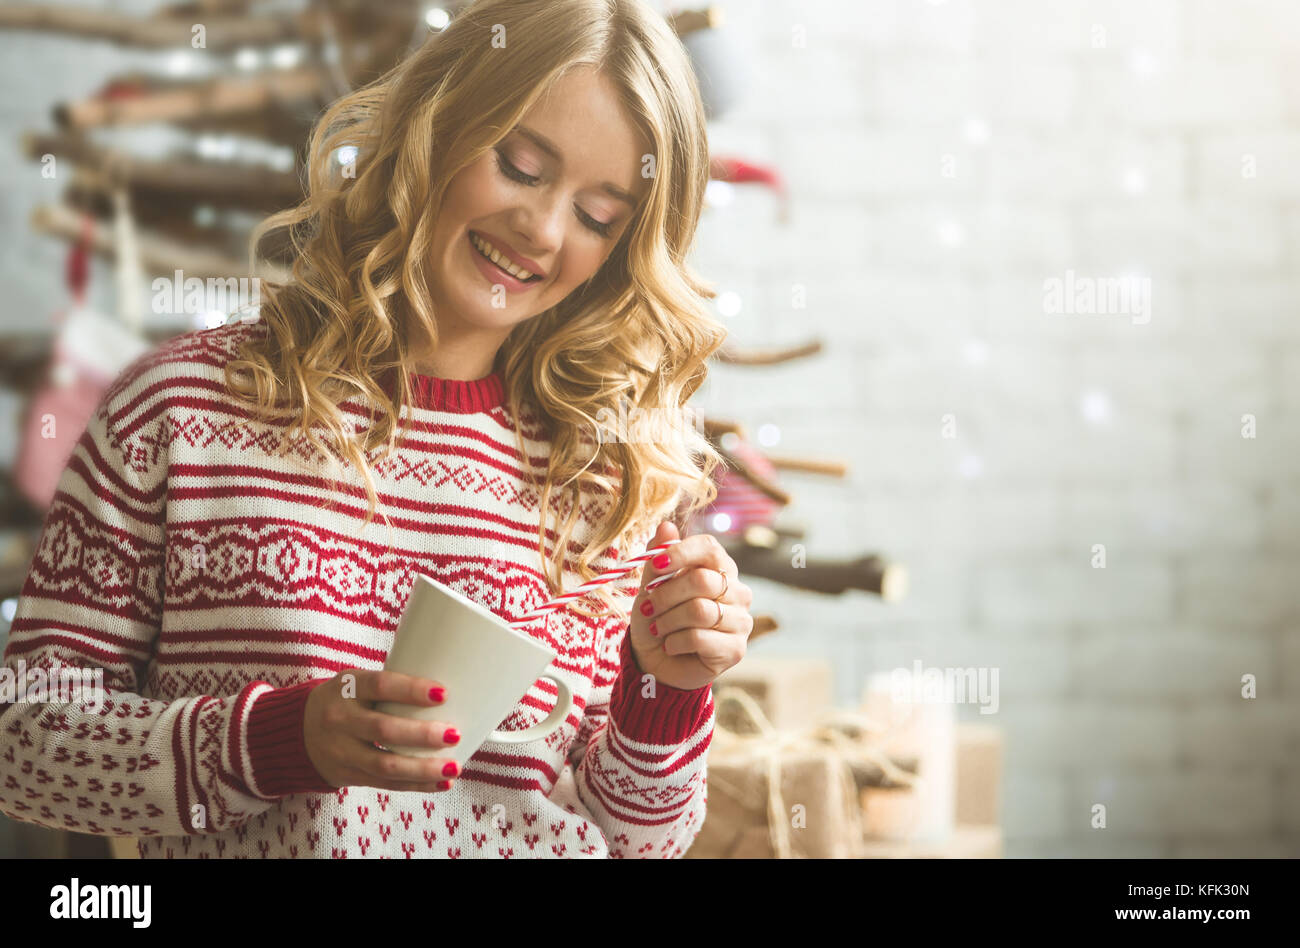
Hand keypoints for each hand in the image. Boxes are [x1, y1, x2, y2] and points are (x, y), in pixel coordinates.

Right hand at [302, 668, 462, 790]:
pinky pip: (386, 784)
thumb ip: (389, 686)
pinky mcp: (348, 775)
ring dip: (423, 768)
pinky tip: (442, 783)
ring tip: (453, 767)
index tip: (442, 693)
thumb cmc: (344, 699)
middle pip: (384, 729)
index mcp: (347, 687)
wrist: (295, 731)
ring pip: (385, 765)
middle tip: (454, 733)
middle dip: (422, 734)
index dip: (411, 690)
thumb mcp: (355, 682)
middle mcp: (340, 719)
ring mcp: (341, 751)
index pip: (380, 685)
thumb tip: (447, 691)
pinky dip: (416, 785)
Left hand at [627, 521, 753, 690]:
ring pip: (699, 610)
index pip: (709, 547)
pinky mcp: (736, 649)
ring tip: (657, 629)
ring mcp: (741, 621)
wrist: (656, 663)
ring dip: (667, 621)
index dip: (680, 553)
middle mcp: (738, 592)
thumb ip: (658, 559)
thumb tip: (666, 526)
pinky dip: (675, 642)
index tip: (655, 565)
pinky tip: (671, 646)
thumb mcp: (650, 587)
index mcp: (721, 569)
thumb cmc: (658, 619)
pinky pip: (700, 638)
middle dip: (666, 595)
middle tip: (648, 608)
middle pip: (702, 580)